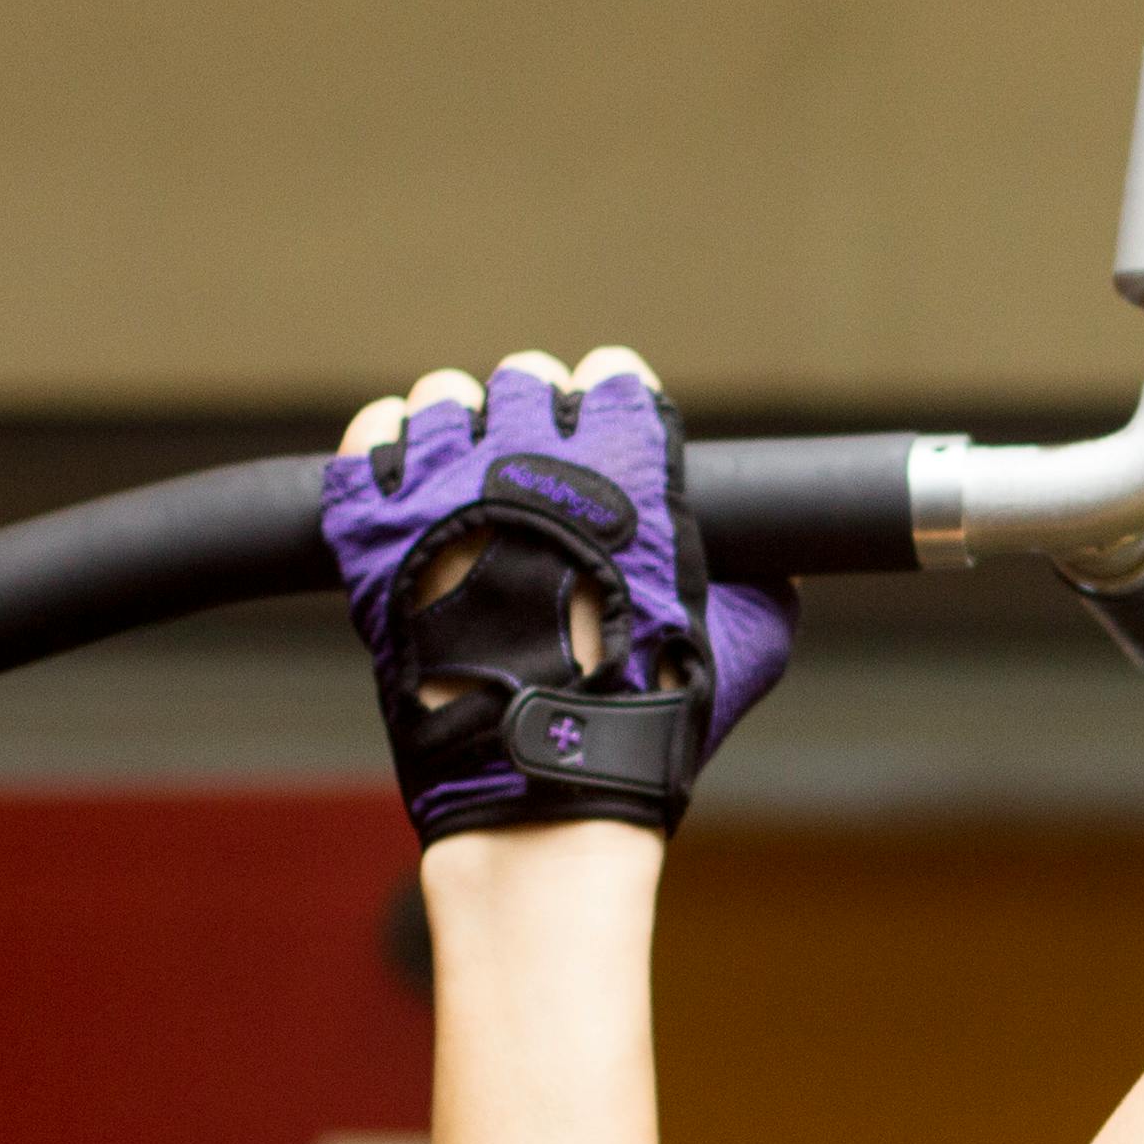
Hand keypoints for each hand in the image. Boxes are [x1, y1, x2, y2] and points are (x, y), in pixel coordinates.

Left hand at [326, 349, 791, 841]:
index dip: (613, 409)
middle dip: (536, 414)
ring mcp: (442, 481)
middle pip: (524, 378)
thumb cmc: (650, 710)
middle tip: (536, 470)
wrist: (540, 767)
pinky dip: (383, 453)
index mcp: (623, 460)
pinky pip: (365, 444)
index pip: (612, 376)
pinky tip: (402, 488)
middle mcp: (528, 450)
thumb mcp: (749, 641)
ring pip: (442, 400)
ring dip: (460, 429)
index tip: (609, 447)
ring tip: (465, 479)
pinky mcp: (374, 524)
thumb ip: (765, 584)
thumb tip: (778, 567)